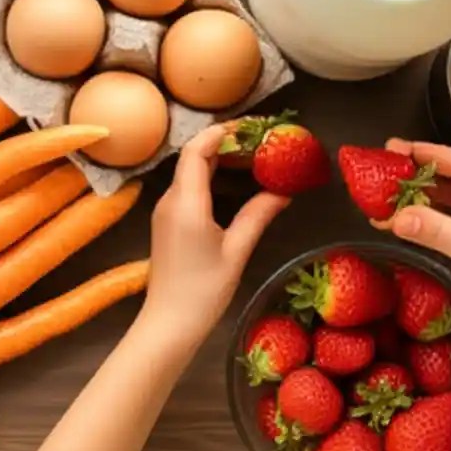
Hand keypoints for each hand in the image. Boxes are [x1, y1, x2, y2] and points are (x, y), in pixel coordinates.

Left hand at [140, 125, 290, 345]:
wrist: (168, 323)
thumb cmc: (203, 291)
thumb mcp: (237, 251)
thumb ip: (258, 215)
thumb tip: (284, 190)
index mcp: (186, 203)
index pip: (197, 150)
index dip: (221, 131)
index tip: (251, 127)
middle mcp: (170, 200)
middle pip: (194, 156)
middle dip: (225, 141)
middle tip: (260, 139)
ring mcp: (166, 211)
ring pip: (191, 171)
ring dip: (219, 158)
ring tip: (253, 155)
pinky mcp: (168, 221)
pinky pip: (189, 187)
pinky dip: (211, 176)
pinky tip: (235, 180)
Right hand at [380, 140, 450, 332]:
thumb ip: (435, 230)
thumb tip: (394, 217)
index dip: (428, 154)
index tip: (395, 147)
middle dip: (419, 173)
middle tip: (384, 163)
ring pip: (447, 195)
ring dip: (417, 196)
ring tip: (383, 190)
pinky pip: (445, 217)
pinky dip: (423, 217)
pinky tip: (397, 217)